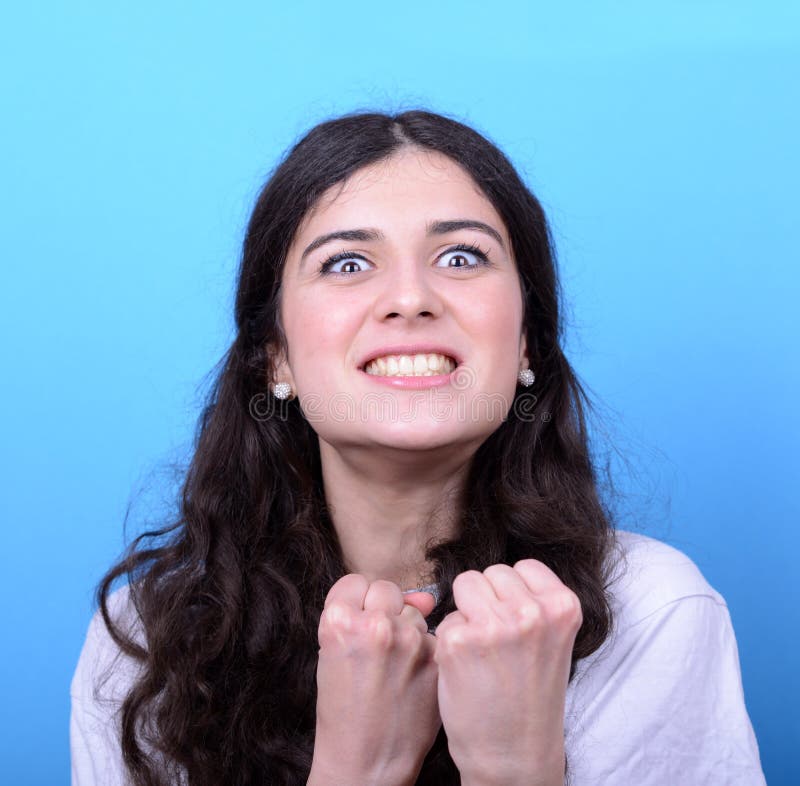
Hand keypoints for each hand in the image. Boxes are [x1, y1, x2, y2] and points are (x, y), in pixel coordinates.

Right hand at [311, 575, 440, 785]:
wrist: (366, 765)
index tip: (358, 622)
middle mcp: (374, 625)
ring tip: (393, 667)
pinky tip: (411, 678)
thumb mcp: (332, 657)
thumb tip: (420, 597)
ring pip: (413, 611)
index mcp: (339, 622)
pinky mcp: (434, 658)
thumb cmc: (344, 713)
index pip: (355, 582)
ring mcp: (408, 641)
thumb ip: (364, 616)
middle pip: (386, 589)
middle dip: (383, 610)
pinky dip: (425, 652)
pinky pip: (432, 636)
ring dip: (406, 629)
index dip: (357, 603)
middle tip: (377, 644)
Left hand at [434, 560, 581, 785]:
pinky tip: (465, 668)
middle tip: (497, 642)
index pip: (523, 567)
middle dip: (487, 600)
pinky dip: (450, 640)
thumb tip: (498, 573)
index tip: (516, 624)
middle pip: (491, 572)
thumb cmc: (530, 698)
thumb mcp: (551, 640)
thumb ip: (534, 603)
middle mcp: (531, 612)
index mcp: (563, 607)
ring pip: (465, 584)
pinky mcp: (457, 641)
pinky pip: (446, 618)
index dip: (512, 594)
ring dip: (466, 611)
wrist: (515, 756)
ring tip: (481, 650)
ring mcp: (494, 625)